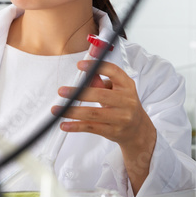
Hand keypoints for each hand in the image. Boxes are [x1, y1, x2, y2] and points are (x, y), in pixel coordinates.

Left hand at [52, 59, 157, 193]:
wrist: (137, 129)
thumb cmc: (124, 105)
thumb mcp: (117, 90)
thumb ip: (100, 81)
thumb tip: (85, 70)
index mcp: (127, 86)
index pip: (113, 71)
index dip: (97, 67)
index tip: (80, 65)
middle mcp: (126, 101)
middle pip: (101, 95)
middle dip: (79, 92)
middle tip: (62, 91)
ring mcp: (121, 118)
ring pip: (93, 113)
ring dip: (72, 111)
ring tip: (57, 109)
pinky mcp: (113, 131)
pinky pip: (91, 128)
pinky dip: (76, 126)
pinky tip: (64, 124)